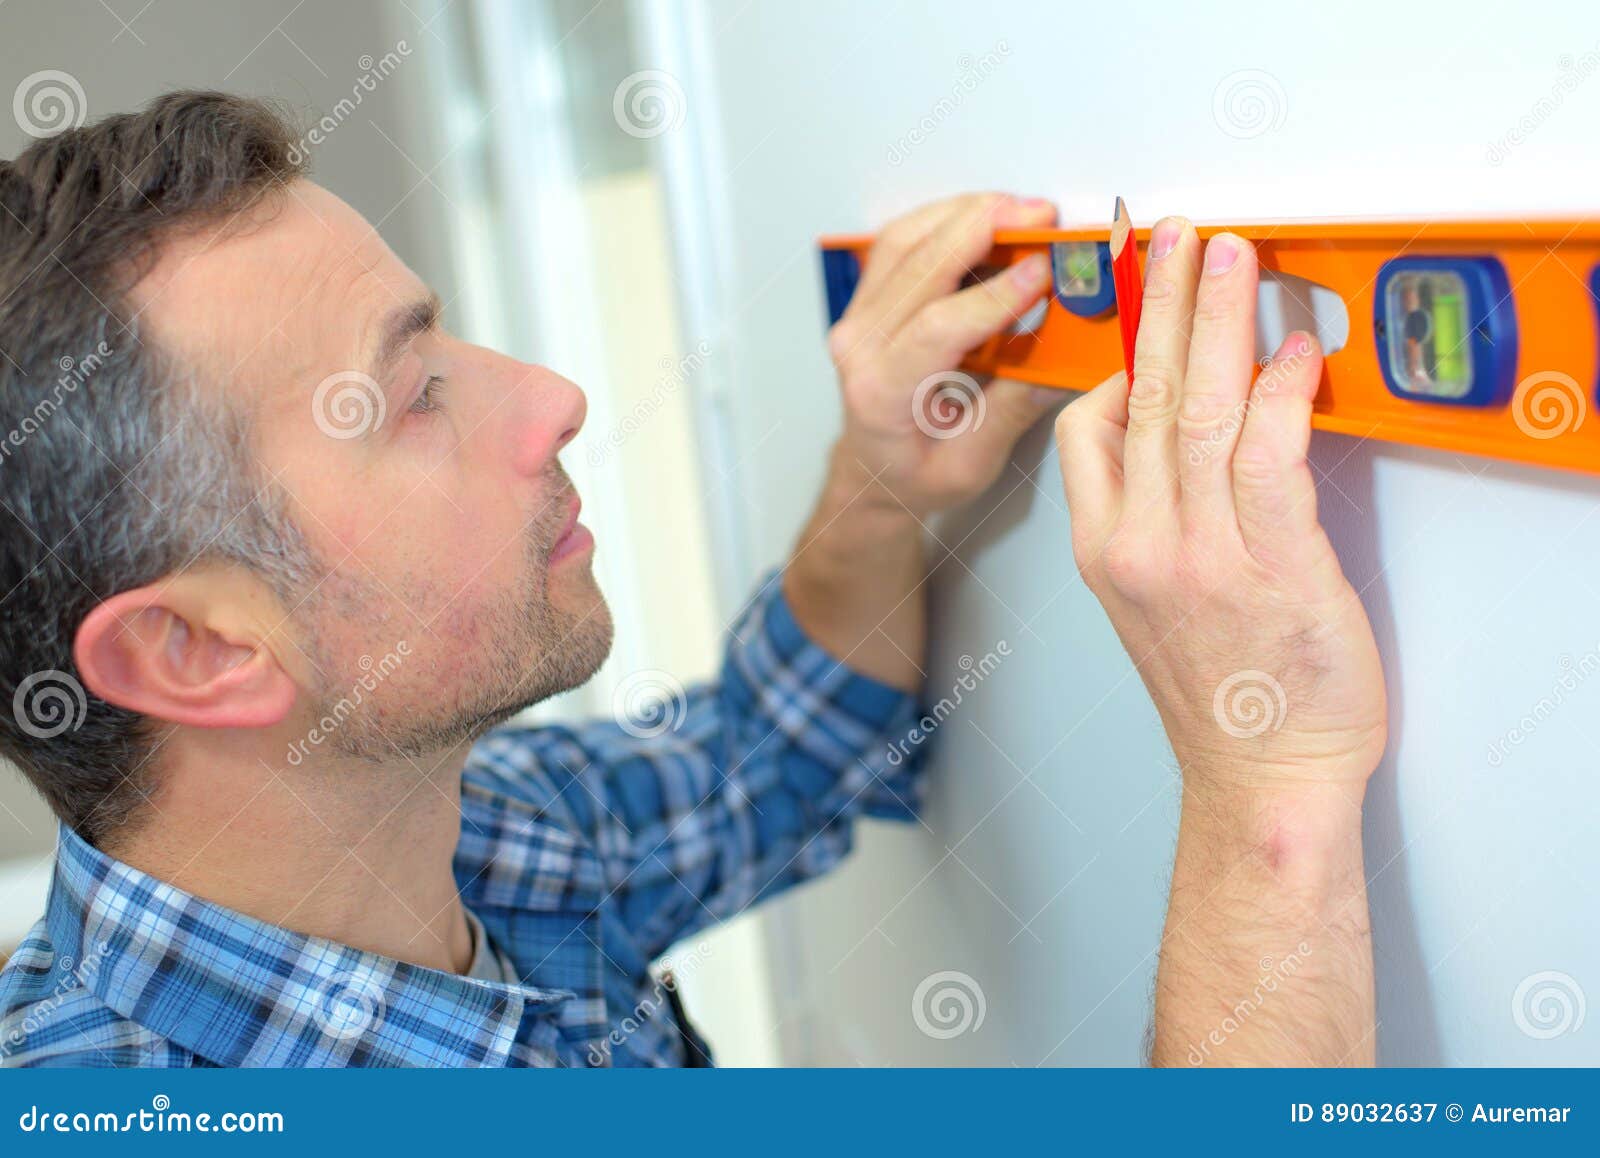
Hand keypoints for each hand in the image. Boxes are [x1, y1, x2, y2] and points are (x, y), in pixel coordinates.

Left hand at [825, 193, 1061, 516]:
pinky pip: (900, 241)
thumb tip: (1068, 362)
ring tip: (1020, 209)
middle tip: (1041, 216)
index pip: (937, 328)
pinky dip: (944, 218)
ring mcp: (857, 318)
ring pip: (906, 240)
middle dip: (986, 229)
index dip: (995, 293)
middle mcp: (860, 348)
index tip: (1044, 270)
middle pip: (919, 266)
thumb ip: (1015, 406)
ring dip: (965, 213)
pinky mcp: (867, 299)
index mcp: (883, 394)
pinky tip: (984, 214)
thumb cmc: (916, 472)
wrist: (873, 471)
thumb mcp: (973, 460)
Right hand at [1054, 219, 1386, 792]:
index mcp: (1104, 550)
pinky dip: (1283, 396)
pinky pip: (1270, 458)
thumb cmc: (1218, 695)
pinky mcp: (1275, 568)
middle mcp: (1141, 545)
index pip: (1088, 432)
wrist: (1261, 778)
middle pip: (1146, 398)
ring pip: (1202, 411)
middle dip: (1161, 303)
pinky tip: (1295, 355)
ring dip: (1217, 321)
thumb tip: (1192, 436)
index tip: (1139, 305)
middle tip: (1176, 238)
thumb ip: (1156, 518)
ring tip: (1230, 259)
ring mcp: (1202, 556)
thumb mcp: (1151, 604)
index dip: (1117, 358)